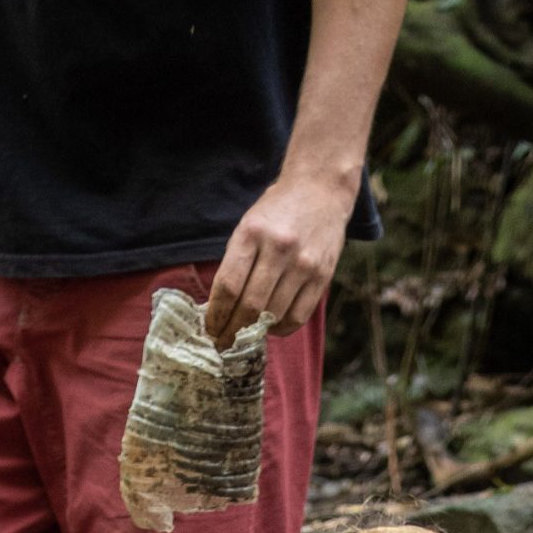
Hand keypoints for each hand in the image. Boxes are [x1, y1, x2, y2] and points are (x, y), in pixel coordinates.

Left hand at [206, 167, 356, 342]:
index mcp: (252, 233)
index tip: (210, 328)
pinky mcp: (322, 276)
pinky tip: (272, 327)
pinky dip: (281, 329)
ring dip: (256, 331)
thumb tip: (220, 307)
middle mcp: (278, 248)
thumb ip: (236, 262)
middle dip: (232, 330)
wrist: (320, 190)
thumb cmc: (277, 211)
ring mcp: (303, 264)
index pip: (228, 286)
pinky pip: (298, 316)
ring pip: (273, 315)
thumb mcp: (248, 226)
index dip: (217, 314)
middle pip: (250, 305)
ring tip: (246, 334)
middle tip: (224, 342)